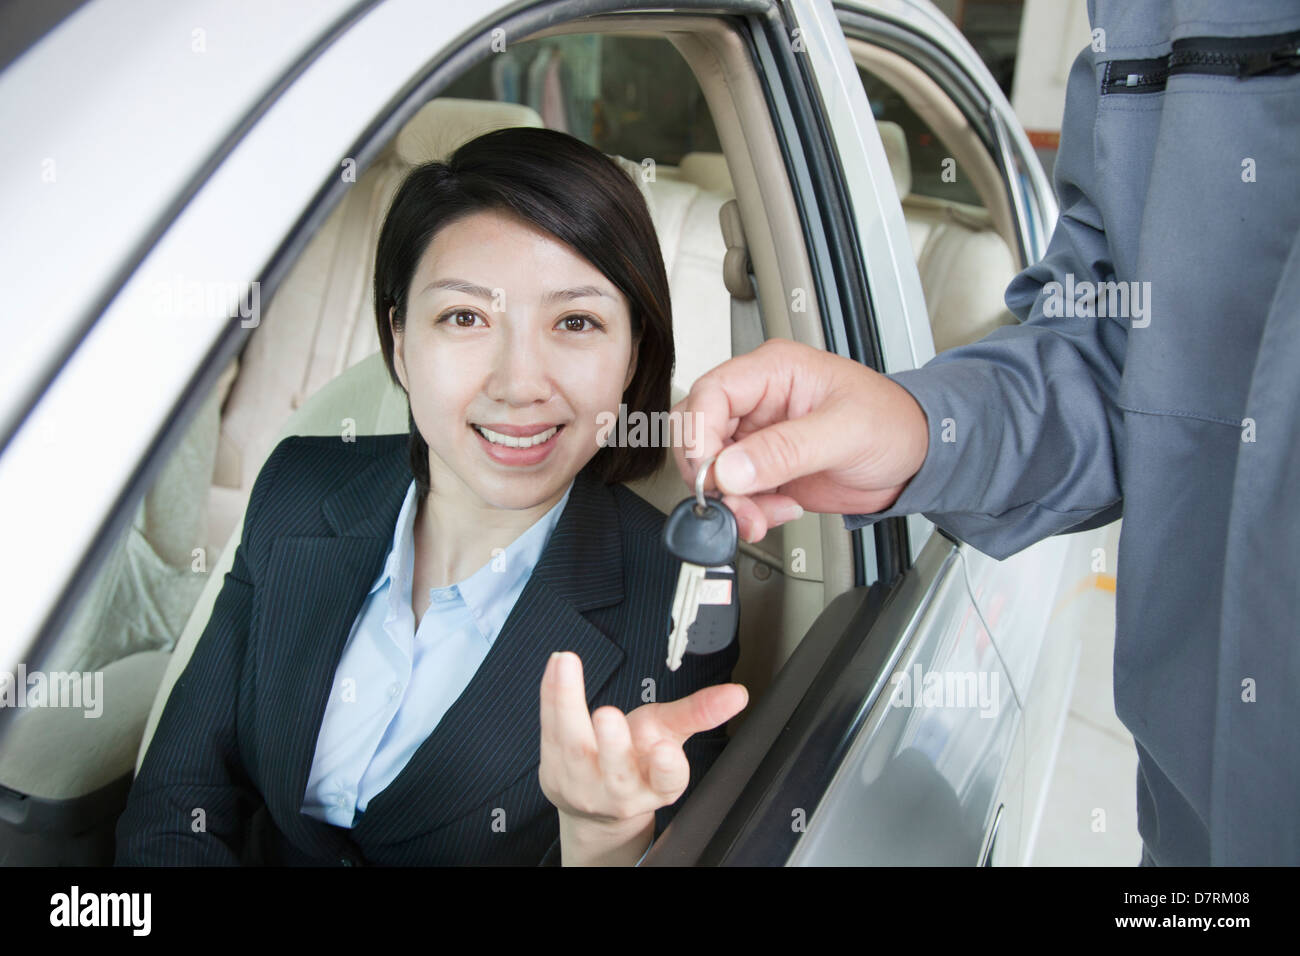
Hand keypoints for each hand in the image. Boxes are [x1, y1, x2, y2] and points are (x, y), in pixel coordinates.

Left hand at [538, 651, 747, 864]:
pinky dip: (551, 694)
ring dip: (567, 703)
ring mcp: (584, 785)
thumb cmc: (637, 760)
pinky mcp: (553, 772)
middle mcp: (620, 791)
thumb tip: (736, 693)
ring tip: (568, 666)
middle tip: (608, 714)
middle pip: (616, 770)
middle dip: (613, 743)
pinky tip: (557, 666)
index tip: (666, 750)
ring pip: (574, 747)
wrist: (597, 801)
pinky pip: (550, 730)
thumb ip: (699, 711)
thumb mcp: (671, 734)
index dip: (667, 767)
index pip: (667, 779)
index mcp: (657, 784)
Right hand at [672, 338, 928, 541]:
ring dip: (731, 501)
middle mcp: (759, 402)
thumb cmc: (895, 423)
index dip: (699, 435)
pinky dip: (748, 511)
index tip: (711, 473)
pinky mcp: (766, 471)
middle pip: (699, 432)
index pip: (711, 394)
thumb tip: (731, 468)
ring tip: (760, 515)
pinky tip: (779, 511)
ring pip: (713, 469)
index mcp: (774, 371)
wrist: (918, 459)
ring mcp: (760, 438)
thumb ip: (785, 450)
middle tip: (733, 502)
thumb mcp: (845, 432)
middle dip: (711, 474)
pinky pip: (736, 494)